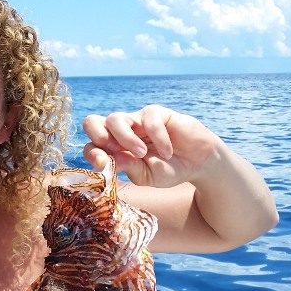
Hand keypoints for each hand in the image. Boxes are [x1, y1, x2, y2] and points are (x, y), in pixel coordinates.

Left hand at [82, 105, 220, 187]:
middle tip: (112, 150)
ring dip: (126, 138)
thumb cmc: (168, 170)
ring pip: (116, 119)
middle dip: (96, 135)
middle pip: (93, 122)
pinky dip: (156, 137)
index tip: (102, 164)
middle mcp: (121, 133)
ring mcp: (137, 121)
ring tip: (143, 154)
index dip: (92, 153)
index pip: (91, 145)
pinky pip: (148, 119)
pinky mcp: (156, 113)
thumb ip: (128, 168)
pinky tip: (167, 152)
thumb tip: (108, 160)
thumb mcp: (146, 176)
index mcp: (113, 149)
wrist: (198, 163)